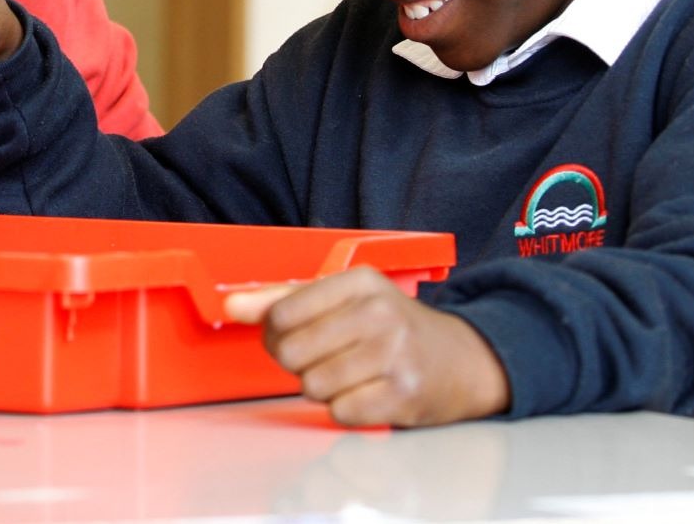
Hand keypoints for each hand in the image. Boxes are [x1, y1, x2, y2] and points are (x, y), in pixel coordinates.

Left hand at [223, 267, 511, 427]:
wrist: (461, 361)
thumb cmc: (393, 328)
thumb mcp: (344, 299)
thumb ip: (283, 300)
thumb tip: (231, 307)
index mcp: (360, 282)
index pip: (282, 312)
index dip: (275, 333)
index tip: (289, 336)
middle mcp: (379, 313)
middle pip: (292, 352)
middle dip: (297, 363)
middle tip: (321, 358)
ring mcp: (394, 355)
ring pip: (313, 385)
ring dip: (321, 387)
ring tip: (347, 375)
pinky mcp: (404, 395)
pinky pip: (340, 411)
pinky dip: (345, 408)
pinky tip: (364, 393)